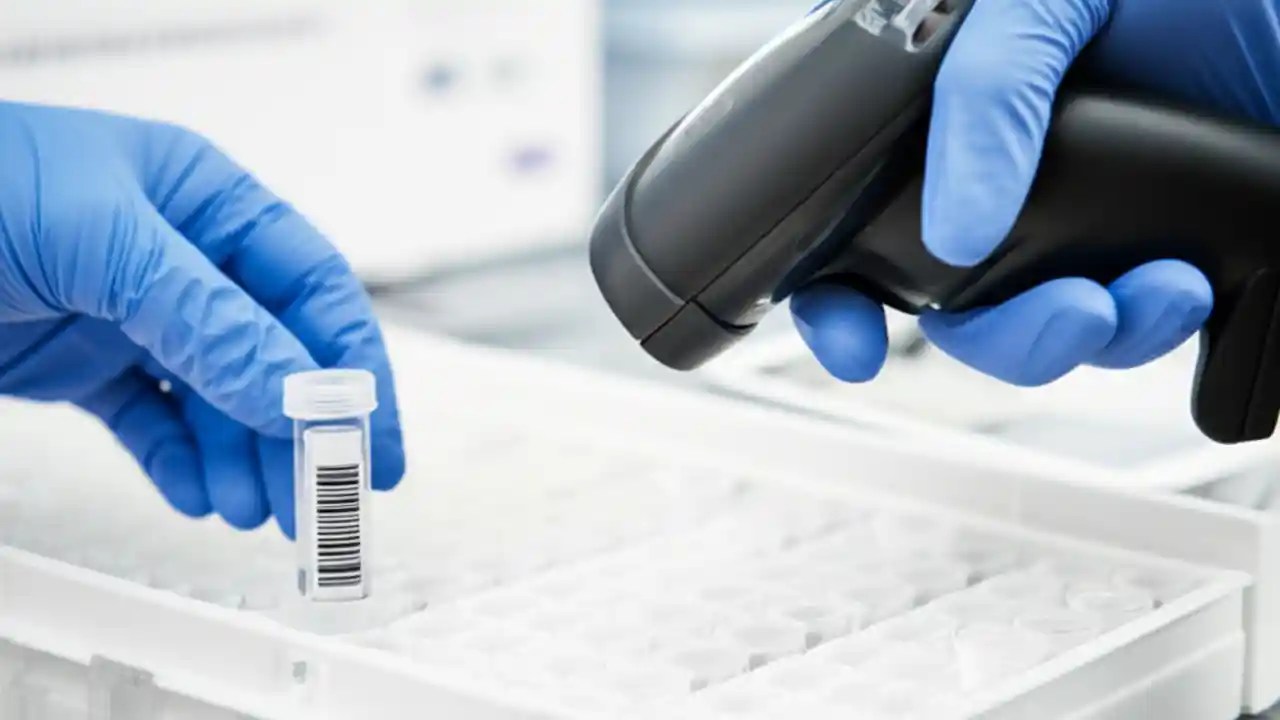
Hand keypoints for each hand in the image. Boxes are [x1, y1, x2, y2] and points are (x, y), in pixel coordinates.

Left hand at [0, 101, 404, 536]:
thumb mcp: (104, 240)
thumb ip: (209, 316)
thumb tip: (295, 387)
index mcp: (204, 200)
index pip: (310, 284)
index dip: (351, 362)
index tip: (372, 433)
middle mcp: (178, 258)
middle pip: (272, 352)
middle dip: (303, 427)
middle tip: (327, 493)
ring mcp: (130, 313)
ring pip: (218, 398)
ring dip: (245, 457)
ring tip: (257, 507)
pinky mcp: (82, 365)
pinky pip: (152, 423)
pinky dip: (180, 462)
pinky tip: (199, 492)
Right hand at [792, 0, 1278, 385]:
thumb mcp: (1041, 1)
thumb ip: (986, 91)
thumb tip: (956, 231)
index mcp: (931, 122)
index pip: (849, 227)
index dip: (835, 298)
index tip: (857, 342)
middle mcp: (985, 181)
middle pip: (944, 308)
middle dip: (997, 336)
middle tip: (1067, 314)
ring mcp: (1060, 222)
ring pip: (1028, 332)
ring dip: (1079, 337)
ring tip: (1153, 291)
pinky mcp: (1133, 253)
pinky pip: (1115, 330)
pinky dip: (1144, 328)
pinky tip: (1180, 284)